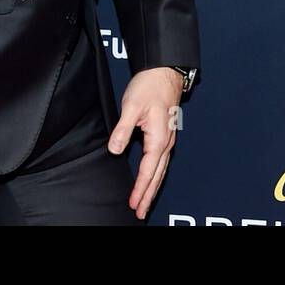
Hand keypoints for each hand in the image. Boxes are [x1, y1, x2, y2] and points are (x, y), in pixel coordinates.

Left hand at [108, 67, 184, 220]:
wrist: (165, 71)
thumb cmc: (150, 86)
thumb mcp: (132, 106)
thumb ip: (123, 129)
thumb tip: (115, 150)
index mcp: (159, 138)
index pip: (148, 171)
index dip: (140, 189)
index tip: (133, 203)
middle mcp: (167, 142)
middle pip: (158, 175)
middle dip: (149, 196)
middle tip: (141, 213)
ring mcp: (168, 139)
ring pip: (162, 170)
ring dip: (154, 188)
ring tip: (146, 203)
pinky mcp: (166, 134)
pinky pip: (162, 161)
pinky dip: (157, 175)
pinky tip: (152, 179)